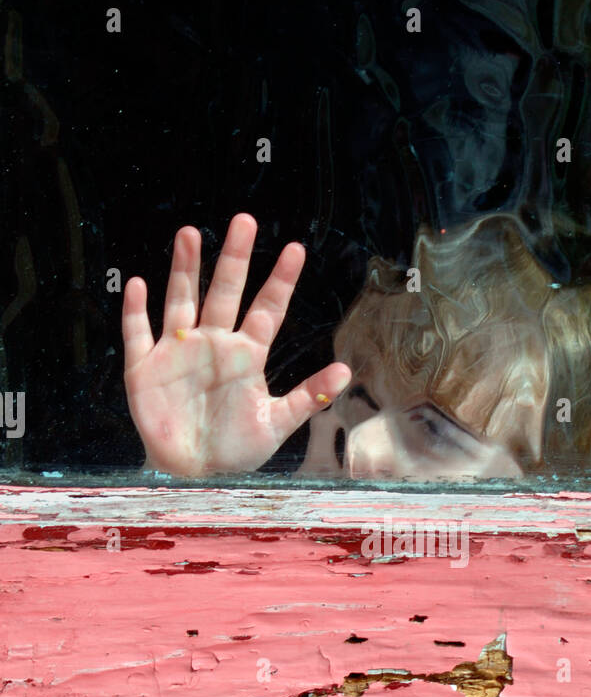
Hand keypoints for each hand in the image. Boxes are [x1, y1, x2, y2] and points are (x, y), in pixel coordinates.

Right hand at [122, 212, 350, 474]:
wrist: (193, 474)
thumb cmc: (235, 450)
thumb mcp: (277, 424)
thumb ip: (308, 397)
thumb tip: (347, 372)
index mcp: (246, 355)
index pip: (267, 309)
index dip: (281, 280)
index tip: (297, 249)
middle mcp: (213, 344)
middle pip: (225, 292)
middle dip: (235, 258)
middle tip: (245, 222)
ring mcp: (178, 351)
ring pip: (182, 300)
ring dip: (184, 269)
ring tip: (191, 234)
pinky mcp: (146, 368)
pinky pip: (138, 333)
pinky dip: (136, 311)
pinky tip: (139, 285)